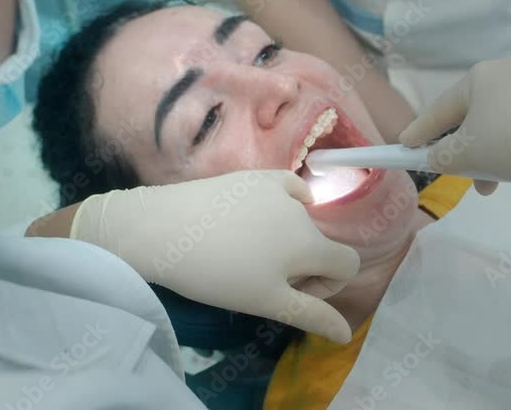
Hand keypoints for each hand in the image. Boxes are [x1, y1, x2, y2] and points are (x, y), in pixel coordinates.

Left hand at [70, 170, 359, 343]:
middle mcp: (302, 210)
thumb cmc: (218, 274)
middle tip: (262, 282)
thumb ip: (311, 316)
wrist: (163, 230)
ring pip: (301, 220)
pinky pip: (286, 189)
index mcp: (312, 243)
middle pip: (321, 244)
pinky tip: (264, 215)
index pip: (348, 264)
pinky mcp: (253, 177)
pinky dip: (285, 204)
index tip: (293, 295)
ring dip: (288, 241)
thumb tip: (346, 334)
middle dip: (303, 266)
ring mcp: (277, 187)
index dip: (328, 286)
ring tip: (248, 254)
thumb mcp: (267, 302)